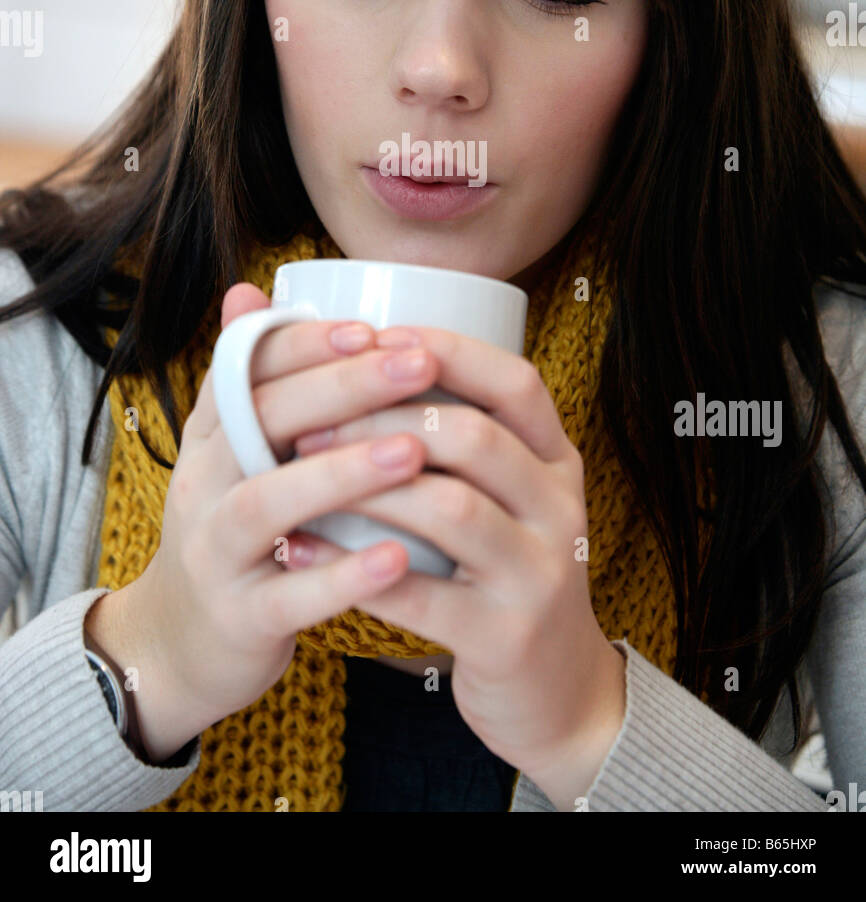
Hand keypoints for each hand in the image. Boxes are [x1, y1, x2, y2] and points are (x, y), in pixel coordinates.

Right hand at [115, 286, 440, 762]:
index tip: (373, 327)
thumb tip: (250, 290)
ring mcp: (215, 553)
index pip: (247, 368)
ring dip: (341, 473)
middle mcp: (203, 484)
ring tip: (412, 452)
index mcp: (210, 435)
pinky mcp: (239, 618)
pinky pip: (290, 596)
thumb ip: (252, 381)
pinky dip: (343, 576)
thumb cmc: (234, 530)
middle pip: (261, 420)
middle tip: (418, 365)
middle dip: (343, 387)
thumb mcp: (232, 452)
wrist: (178, 644)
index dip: (308, 343)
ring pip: (267, 504)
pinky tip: (400, 557)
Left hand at [288, 325, 626, 795]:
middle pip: (474, 437)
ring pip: (450, 508)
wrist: (554, 694)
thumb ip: (454, 435)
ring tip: (301, 471)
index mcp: (555, 461)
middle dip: (384, 416)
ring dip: (365, 484)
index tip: (376, 337)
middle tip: (311, 416)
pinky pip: (421, 593)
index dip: (447, 352)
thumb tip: (368, 347)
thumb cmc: (500, 572)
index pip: (515, 383)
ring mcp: (539, 574)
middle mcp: (559, 508)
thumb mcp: (503, 496)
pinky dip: (353, 565)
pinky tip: (301, 548)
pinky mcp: (506, 636)